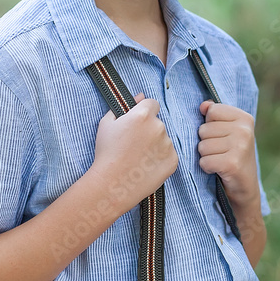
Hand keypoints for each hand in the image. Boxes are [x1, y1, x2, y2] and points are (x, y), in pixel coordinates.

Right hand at [92, 93, 178, 211]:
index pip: (152, 104)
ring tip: (138, 158)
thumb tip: (140, 96)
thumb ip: (124, 106)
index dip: (144, 113)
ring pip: (164, 139)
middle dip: (149, 130)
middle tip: (134, 145)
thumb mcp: (107, 124)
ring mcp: (167, 145)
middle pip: (157, 123)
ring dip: (155, 145)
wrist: (112, 183)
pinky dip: (160, 159)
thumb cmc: (106, 153)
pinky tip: (146, 166)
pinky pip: (169, 154)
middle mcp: (158, 127)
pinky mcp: (173, 161)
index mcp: (143, 115)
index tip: (137, 124)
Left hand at [197, 100, 259, 207]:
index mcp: (245, 118)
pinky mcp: (232, 164)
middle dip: (207, 142)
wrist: (245, 186)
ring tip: (220, 160)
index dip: (211, 125)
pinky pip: (204, 161)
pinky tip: (219, 169)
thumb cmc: (233, 155)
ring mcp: (240, 147)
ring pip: (202, 146)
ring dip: (206, 156)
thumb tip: (203, 105)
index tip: (222, 136)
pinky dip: (207, 168)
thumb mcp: (228, 131)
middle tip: (221, 151)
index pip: (212, 111)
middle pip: (204, 129)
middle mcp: (244, 130)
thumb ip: (215, 114)